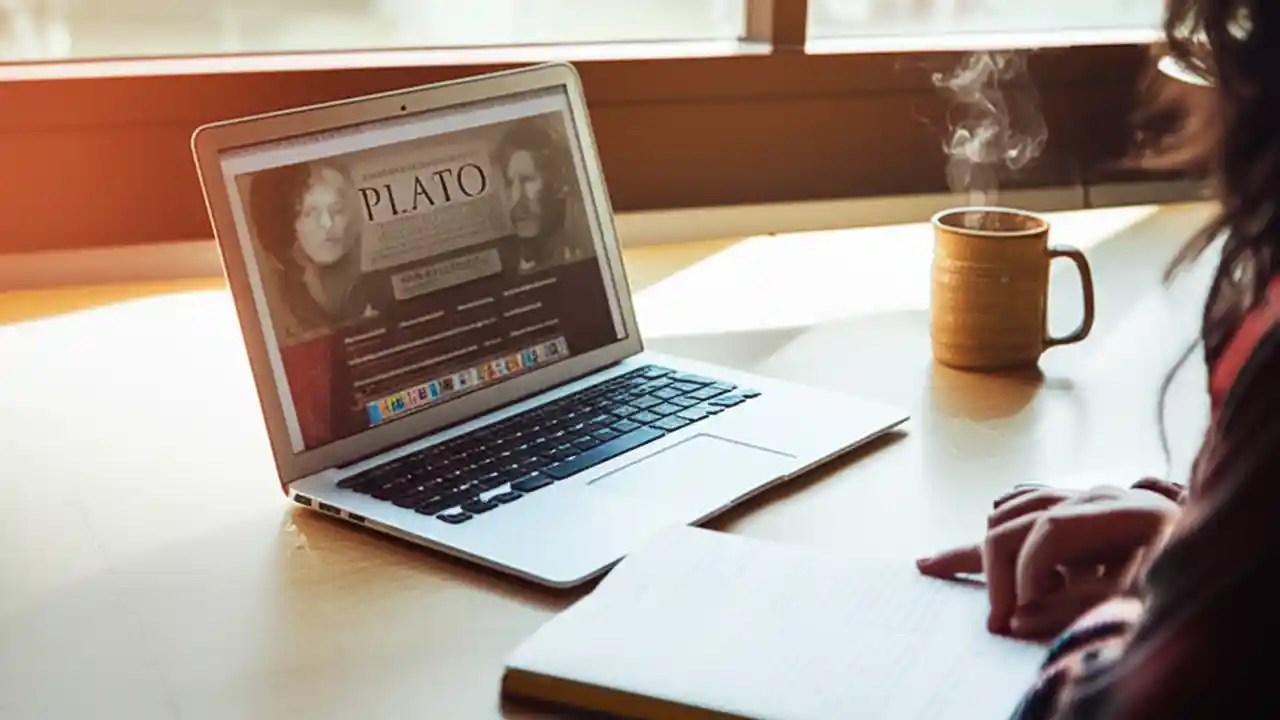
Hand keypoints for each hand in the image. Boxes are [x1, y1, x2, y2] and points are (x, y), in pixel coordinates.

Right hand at [916, 483, 1181, 637]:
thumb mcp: (1142, 597)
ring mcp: (1087, 497)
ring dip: (988, 546)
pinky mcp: (1079, 508)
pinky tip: (979, 535)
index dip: (1029, 577)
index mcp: (1122, 510)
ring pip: (1014, 508)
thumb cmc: (1183, 574)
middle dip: (999, 570)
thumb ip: (1079, 605)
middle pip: (1020, 518)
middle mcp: (1097, 495)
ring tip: (942, 567)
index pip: (1048, 531)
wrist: (1216, 550)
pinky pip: (1024, 505)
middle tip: (997, 621)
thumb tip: (1018, 617)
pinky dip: (999, 525)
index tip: (1022, 620)